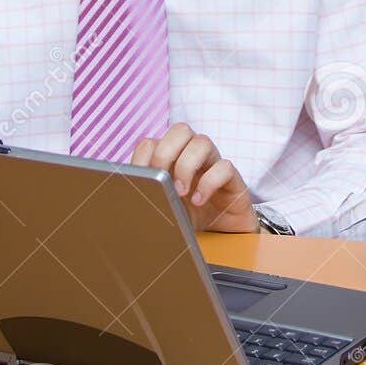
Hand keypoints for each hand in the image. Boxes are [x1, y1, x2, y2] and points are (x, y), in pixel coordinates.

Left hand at [131, 123, 254, 232]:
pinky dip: (209, 182)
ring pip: (203, 141)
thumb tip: (132, 192)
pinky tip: (199, 201)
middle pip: (180, 130)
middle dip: (166, 152)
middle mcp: (192, 156)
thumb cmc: (188, 217)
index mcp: (171, 159)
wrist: (219, 234)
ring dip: (187, 166)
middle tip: (161, 179)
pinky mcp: (232, 178)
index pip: (153, 142)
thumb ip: (149, 195)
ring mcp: (213, 164)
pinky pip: (224, 167)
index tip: (141, 179)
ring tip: (181, 192)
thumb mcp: (163, 208)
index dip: (144, 157)